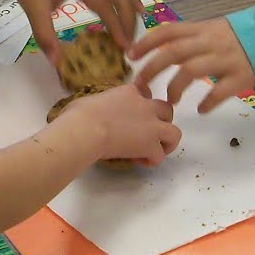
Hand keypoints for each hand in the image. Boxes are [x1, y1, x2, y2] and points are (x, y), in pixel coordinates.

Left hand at [4, 0, 141, 66]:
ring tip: (137, 28)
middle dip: (128, 20)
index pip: (106, 7)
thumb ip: (45, 35)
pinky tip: (132, 8)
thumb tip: (57, 62)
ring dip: (131, 8)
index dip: (116, 27)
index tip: (124, 47)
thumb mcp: (34, 10)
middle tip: (131, 43)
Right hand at [60, 83, 180, 165]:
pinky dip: (152, 160)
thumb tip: (87, 111)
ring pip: (174, 133)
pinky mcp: (150, 145)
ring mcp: (151, 125)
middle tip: (146, 134)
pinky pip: (160, 155)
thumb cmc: (79, 114)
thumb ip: (97, 104)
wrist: (85, 129)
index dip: (142, 104)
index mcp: (129, 92)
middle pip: (166, 110)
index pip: (145, 92)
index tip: (133, 115)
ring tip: (152, 151)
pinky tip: (140, 161)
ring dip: (165, 142)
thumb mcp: (89, 101)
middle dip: (160, 122)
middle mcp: (145, 105)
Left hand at [128, 17, 254, 112]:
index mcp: (203, 29)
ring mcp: (226, 59)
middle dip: (151, 69)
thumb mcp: (215, 29)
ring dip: (175, 87)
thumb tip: (164, 47)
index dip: (146, 42)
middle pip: (173, 53)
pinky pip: (219, 91)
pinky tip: (201, 109)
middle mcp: (211, 42)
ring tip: (171, 101)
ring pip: (191, 70)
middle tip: (140, 86)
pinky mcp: (241, 76)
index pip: (168, 31)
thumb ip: (193, 37)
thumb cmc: (243, 37)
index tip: (130, 56)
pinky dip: (207, 102)